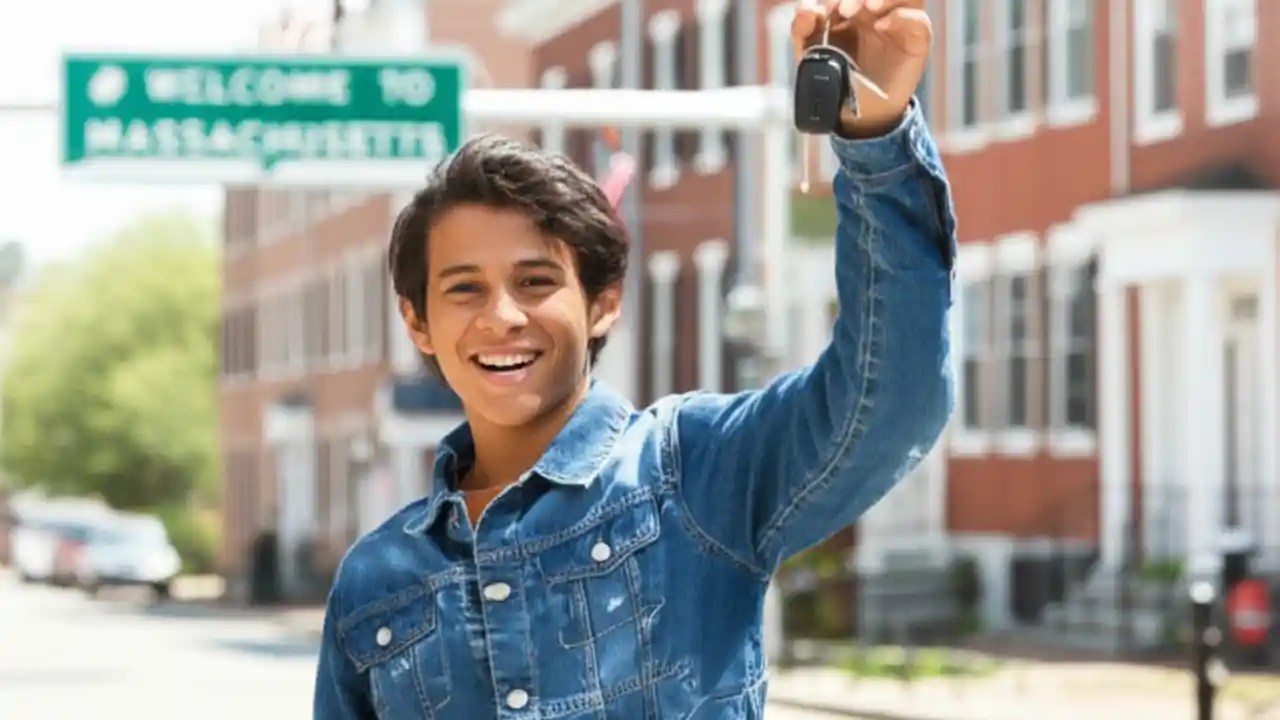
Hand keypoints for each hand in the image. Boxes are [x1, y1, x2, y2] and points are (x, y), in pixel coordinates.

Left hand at [791, 0, 932, 136]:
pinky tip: (881, 26)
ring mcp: (900, 23)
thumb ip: (803, 28)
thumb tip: (806, 7)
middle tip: (843, 10)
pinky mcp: (916, 41)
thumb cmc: (835, 77)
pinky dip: (900, 17)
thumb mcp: (810, 53)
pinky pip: (919, 20)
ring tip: (868, 8)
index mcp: (854, 6)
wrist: (855, 114)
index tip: (823, 10)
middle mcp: (879, 10)